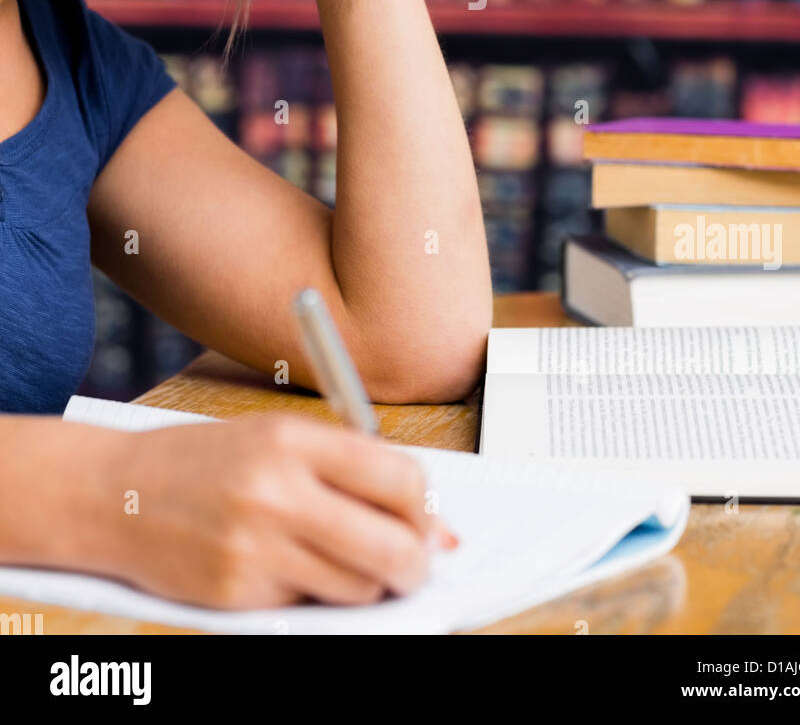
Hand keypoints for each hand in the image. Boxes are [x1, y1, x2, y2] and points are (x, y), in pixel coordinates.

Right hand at [105, 414, 456, 610]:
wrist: (116, 494)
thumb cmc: (207, 462)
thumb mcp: (279, 439)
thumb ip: (353, 471)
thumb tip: (437, 525)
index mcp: (293, 440)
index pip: (399, 479)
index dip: (424, 508)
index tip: (425, 519)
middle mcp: (276, 493)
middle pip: (391, 548)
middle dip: (415, 563)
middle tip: (416, 564)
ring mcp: (255, 549)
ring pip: (358, 588)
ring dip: (368, 583)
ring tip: (345, 561)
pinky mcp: (237, 596)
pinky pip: (309, 608)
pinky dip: (314, 596)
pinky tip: (290, 568)